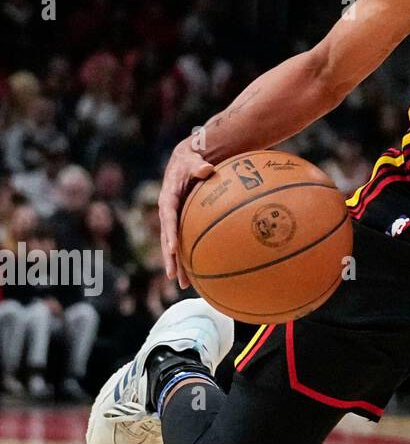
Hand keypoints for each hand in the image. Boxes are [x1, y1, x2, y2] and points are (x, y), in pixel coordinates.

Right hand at [159, 141, 215, 288]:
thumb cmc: (190, 159)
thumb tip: (207, 168)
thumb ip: (197, 165)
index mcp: (168, 199)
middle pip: (168, 239)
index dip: (169, 235)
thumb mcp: (192, 159)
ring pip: (174, 244)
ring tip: (183, 284)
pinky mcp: (182, 221)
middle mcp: (168, 212)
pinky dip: (189, 254)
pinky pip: (185, 239)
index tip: (172, 250)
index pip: (168, 220)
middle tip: (174, 277)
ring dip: (178, 263)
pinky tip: (199, 271)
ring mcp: (174, 218)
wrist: (186, 159)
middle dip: (170, 259)